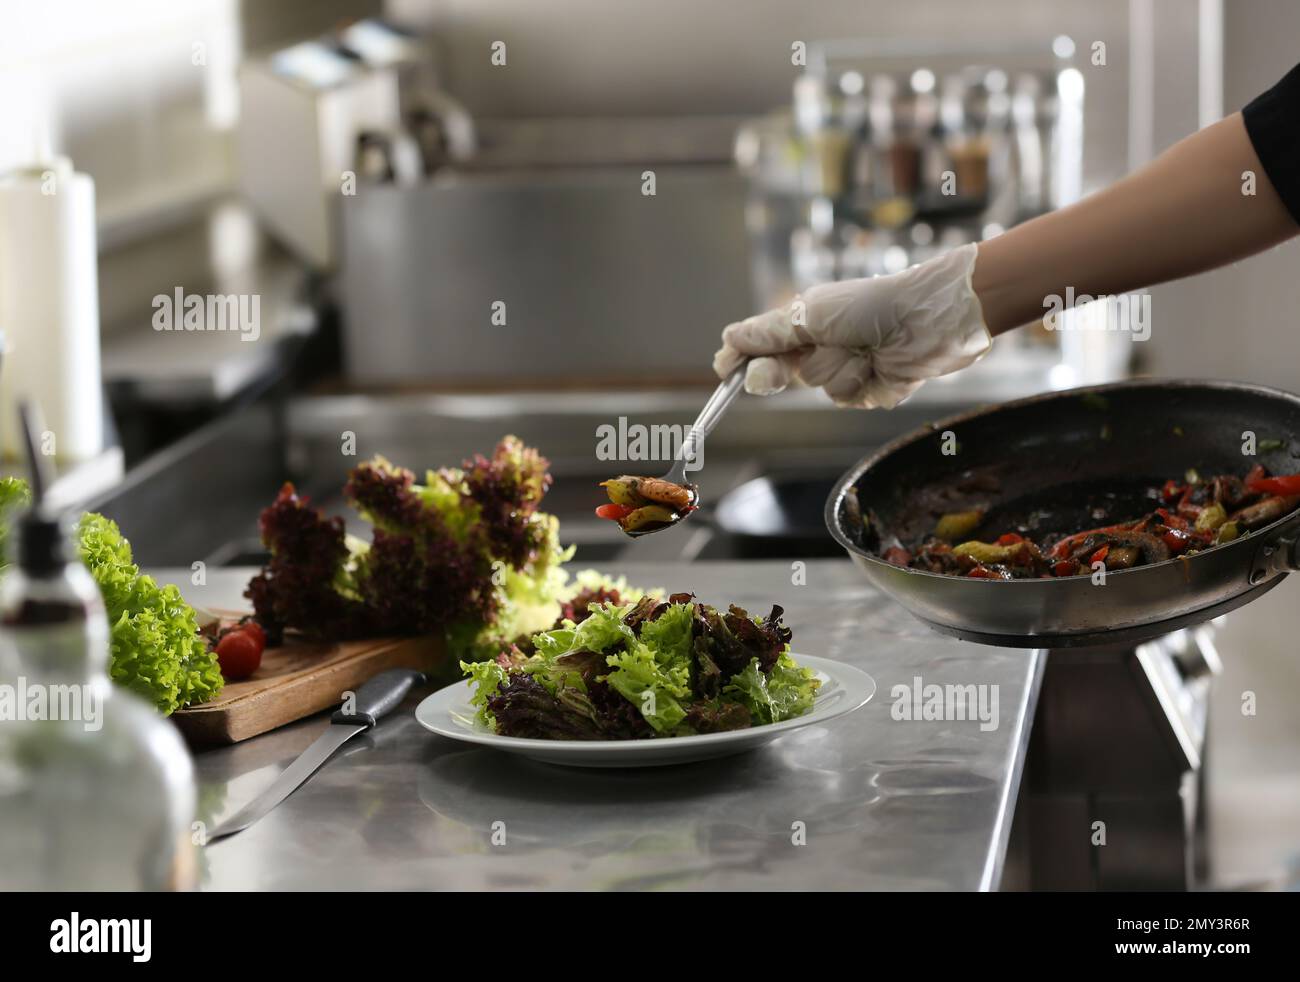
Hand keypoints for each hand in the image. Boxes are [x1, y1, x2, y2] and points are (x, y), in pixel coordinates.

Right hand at [712, 243, 992, 407]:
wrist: (928, 321)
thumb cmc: (872, 306)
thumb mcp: (812, 314)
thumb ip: (769, 333)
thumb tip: (729, 338)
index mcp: (804, 322)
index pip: (760, 344)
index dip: (740, 358)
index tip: (724, 369)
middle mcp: (820, 345)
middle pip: (780, 372)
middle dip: (780, 371)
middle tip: (775, 372)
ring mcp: (843, 368)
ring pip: (819, 385)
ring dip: (839, 368)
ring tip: (863, 349)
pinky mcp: (866, 389)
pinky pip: (847, 397)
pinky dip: (862, 382)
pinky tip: (879, 365)